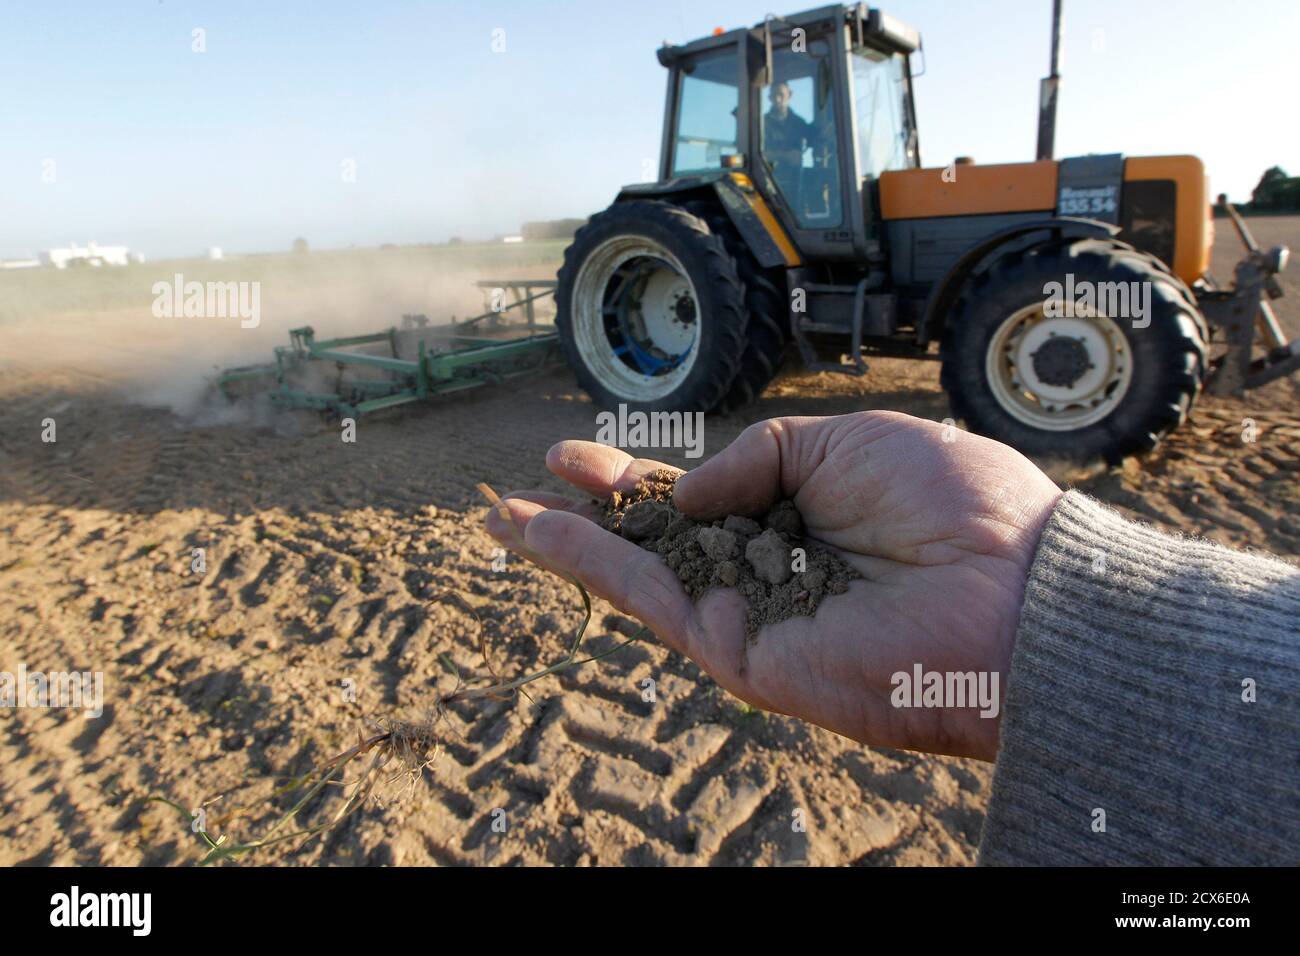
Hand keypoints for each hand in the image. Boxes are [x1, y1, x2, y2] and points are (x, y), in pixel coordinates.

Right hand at [485, 411, 1060, 760]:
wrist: (1008, 590)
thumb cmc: (951, 504)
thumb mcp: (846, 440)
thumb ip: (757, 456)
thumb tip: (688, 489)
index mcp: (803, 512)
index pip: (704, 495)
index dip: (641, 476)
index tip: (580, 455)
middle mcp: (771, 566)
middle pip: (661, 537)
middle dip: (593, 511)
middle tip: (527, 484)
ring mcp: (753, 613)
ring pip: (640, 575)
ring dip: (569, 544)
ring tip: (503, 515)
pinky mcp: (741, 654)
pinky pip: (654, 603)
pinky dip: (595, 569)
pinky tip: (545, 537)